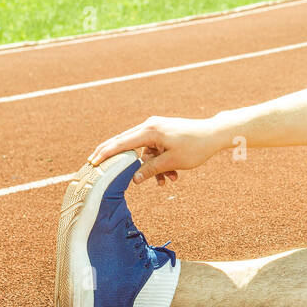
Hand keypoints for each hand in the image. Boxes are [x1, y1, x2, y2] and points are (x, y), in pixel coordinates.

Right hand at [87, 115, 223, 185]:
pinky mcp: (163, 134)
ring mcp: (156, 129)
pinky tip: (172, 176)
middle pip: (126, 144)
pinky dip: (160, 163)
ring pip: (144, 152)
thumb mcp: (172, 162)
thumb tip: (133, 179)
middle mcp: (150, 126)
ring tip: (167, 180)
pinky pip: (154, 151)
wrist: (214, 135)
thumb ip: (150, 170)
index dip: (106, 153)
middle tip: (97, 167)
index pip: (121, 142)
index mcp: (150, 130)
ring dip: (152, 168)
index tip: (92, 162)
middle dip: (117, 160)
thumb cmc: (195, 147)